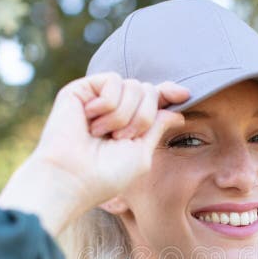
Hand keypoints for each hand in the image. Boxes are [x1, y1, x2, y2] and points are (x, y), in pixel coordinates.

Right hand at [0, 73, 188, 234]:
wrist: (73, 178)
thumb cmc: (105, 175)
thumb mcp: (141, 153)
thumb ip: (157, 128)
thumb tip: (177, 111)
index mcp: (129, 124)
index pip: (152, 99)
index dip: (168, 92)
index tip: (185, 94)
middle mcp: (114, 109)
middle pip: (148, 91)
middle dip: (143, 117)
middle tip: (121, 139)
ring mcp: (97, 98)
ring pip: (134, 86)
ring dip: (125, 115)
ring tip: (103, 134)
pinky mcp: (81, 90)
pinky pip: (113, 80)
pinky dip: (109, 104)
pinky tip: (91, 120)